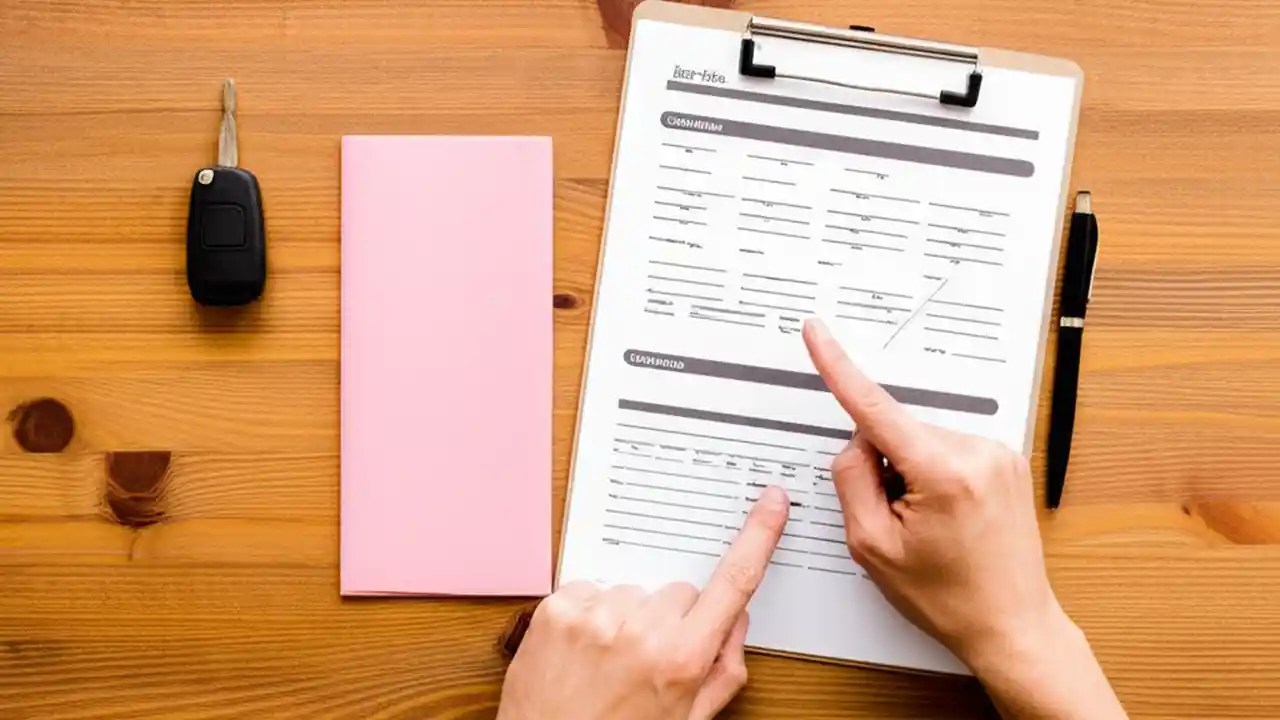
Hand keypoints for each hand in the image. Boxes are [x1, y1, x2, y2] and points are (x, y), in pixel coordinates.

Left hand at [497, 486, 789, 719]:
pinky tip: (581, 651)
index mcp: (682, 660)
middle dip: (672, 619)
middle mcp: (642, 633)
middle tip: (647, 661)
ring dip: (626, 617)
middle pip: (679, 592)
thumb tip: (736, 620)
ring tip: (607, 662)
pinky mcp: (557, 610)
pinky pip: (590, 590)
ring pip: (633, 591)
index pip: (733, 585)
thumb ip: (723, 671)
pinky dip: (589, 614)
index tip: (771, 503)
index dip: (758, 538)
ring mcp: (596, 617)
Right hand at [803, 318, 1053, 660]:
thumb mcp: (873, 546)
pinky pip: (946, 449)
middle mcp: (978, 452)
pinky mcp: (1006, 459)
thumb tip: (856, 442)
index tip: (818, 334)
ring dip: (909, 472)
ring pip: (919, 440)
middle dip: (883, 466)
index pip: (874, 407)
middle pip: (895, 430)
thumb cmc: (949, 597)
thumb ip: (851, 480)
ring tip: (930, 525)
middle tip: (898, 521)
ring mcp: (998, 453)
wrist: (1011, 625)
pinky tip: (947, 516)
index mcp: (944, 472)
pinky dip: (932, 475)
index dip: (837, 366)